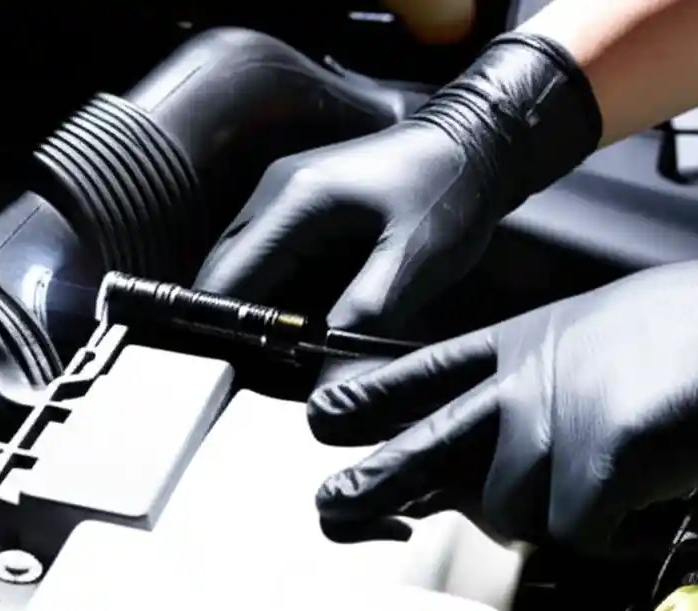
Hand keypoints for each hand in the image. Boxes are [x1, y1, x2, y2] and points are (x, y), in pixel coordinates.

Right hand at [194, 33, 600, 383]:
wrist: (478, 139)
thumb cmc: (451, 193)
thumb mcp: (413, 263)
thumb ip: (362, 320)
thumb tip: (328, 383)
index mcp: (293, 202)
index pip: (224, 281)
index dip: (225, 333)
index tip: (242, 375)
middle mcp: (271, 193)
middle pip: (219, 275)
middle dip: (233, 326)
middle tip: (260, 371)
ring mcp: (280, 193)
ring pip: (238, 268)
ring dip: (251, 310)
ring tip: (283, 350)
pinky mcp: (295, 202)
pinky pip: (264, 256)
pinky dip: (271, 291)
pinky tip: (299, 318)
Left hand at [310, 262, 697, 553]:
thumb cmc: (679, 333)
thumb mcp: (582, 336)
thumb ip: (529, 386)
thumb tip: (488, 459)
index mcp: (514, 345)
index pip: (422, 374)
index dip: (369, 400)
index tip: (323, 417)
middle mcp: (518, 381)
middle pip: (421, 441)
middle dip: (371, 480)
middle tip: (330, 505)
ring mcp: (550, 418)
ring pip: (505, 512)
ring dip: (552, 518)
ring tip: (609, 489)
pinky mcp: (595, 454)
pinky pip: (577, 534)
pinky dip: (616, 537)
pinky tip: (645, 508)